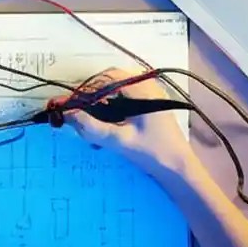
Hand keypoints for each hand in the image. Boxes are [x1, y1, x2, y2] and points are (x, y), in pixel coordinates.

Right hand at [53, 68, 194, 173]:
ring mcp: (149, 94)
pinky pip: (123, 99)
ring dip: (99, 103)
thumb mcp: (119, 140)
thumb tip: (68, 114)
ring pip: (115, 90)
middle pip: (110, 81)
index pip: (107, 78)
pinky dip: (110, 109)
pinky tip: (103, 126)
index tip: (71, 105)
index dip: (86, 89)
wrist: (179, 168)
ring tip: (88, 123)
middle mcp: (147, 85)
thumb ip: (91, 126)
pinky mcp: (149, 105)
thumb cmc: (152, 153)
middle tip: (76, 115)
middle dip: (91, 96)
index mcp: (142, 89)